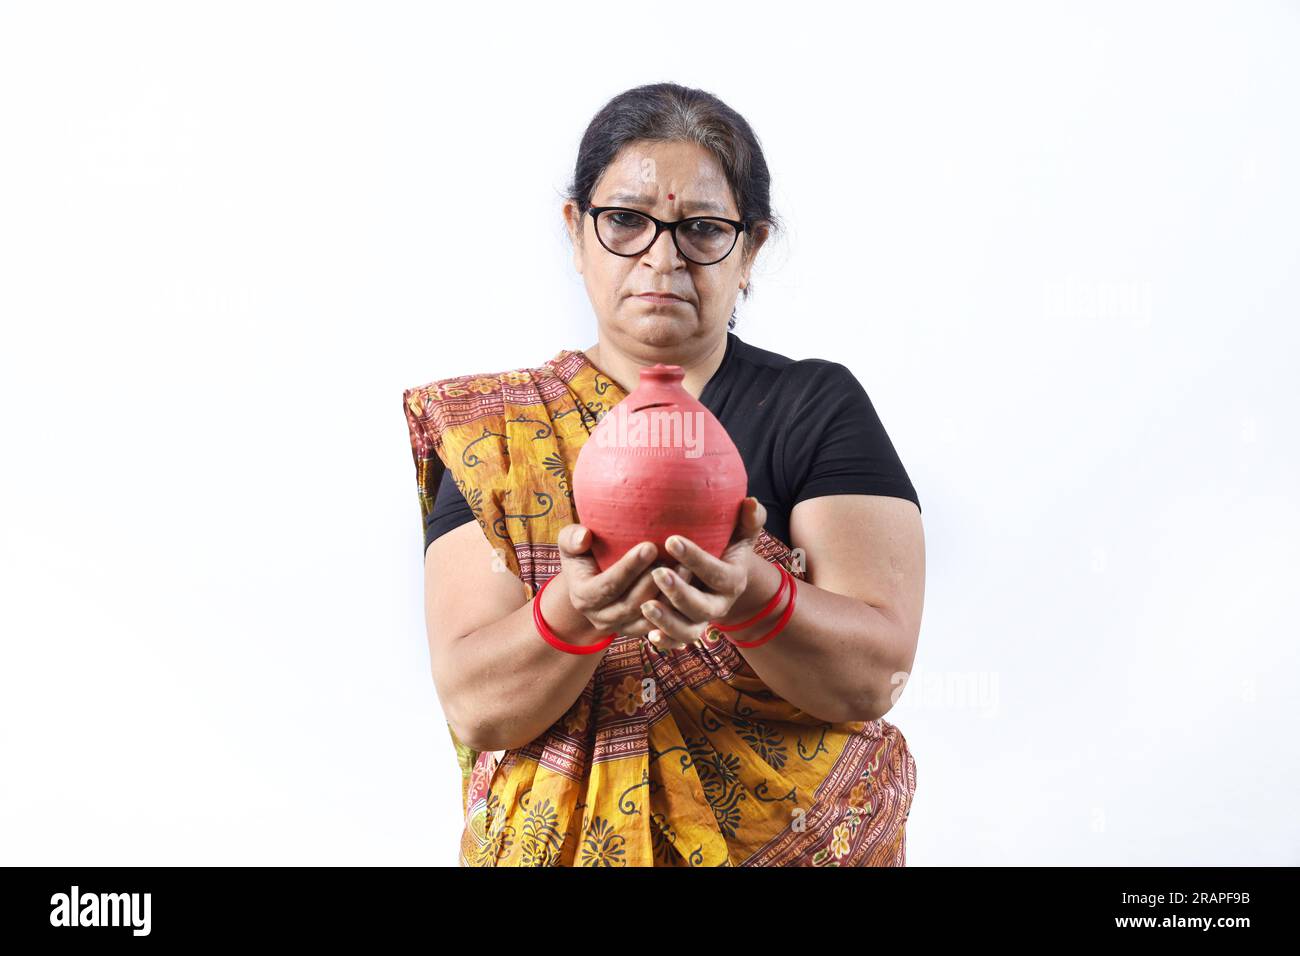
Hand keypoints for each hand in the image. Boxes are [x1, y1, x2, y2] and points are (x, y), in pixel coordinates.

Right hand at [557, 524, 693, 639]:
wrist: (592, 582)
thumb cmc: (584, 554)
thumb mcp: (570, 543)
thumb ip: (571, 538)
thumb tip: (584, 537)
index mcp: (583, 597)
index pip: (608, 585)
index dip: (629, 567)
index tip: (650, 546)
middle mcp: (601, 618)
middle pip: (632, 604)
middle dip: (655, 582)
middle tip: (676, 559)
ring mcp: (621, 628)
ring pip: (650, 618)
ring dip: (670, 597)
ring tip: (687, 570)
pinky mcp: (640, 630)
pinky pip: (661, 628)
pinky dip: (676, 611)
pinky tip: (691, 588)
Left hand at [639, 497, 767, 652]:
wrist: (720, 575)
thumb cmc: (725, 547)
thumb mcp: (740, 533)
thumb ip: (749, 519)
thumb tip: (750, 502)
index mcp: (733, 580)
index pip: (717, 572)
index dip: (696, 559)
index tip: (671, 540)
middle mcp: (719, 604)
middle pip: (703, 606)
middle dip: (680, 592)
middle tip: (657, 573)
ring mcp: (702, 620)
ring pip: (690, 630)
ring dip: (668, 621)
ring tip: (646, 605)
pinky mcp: (688, 630)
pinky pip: (678, 642)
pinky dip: (666, 642)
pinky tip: (649, 635)